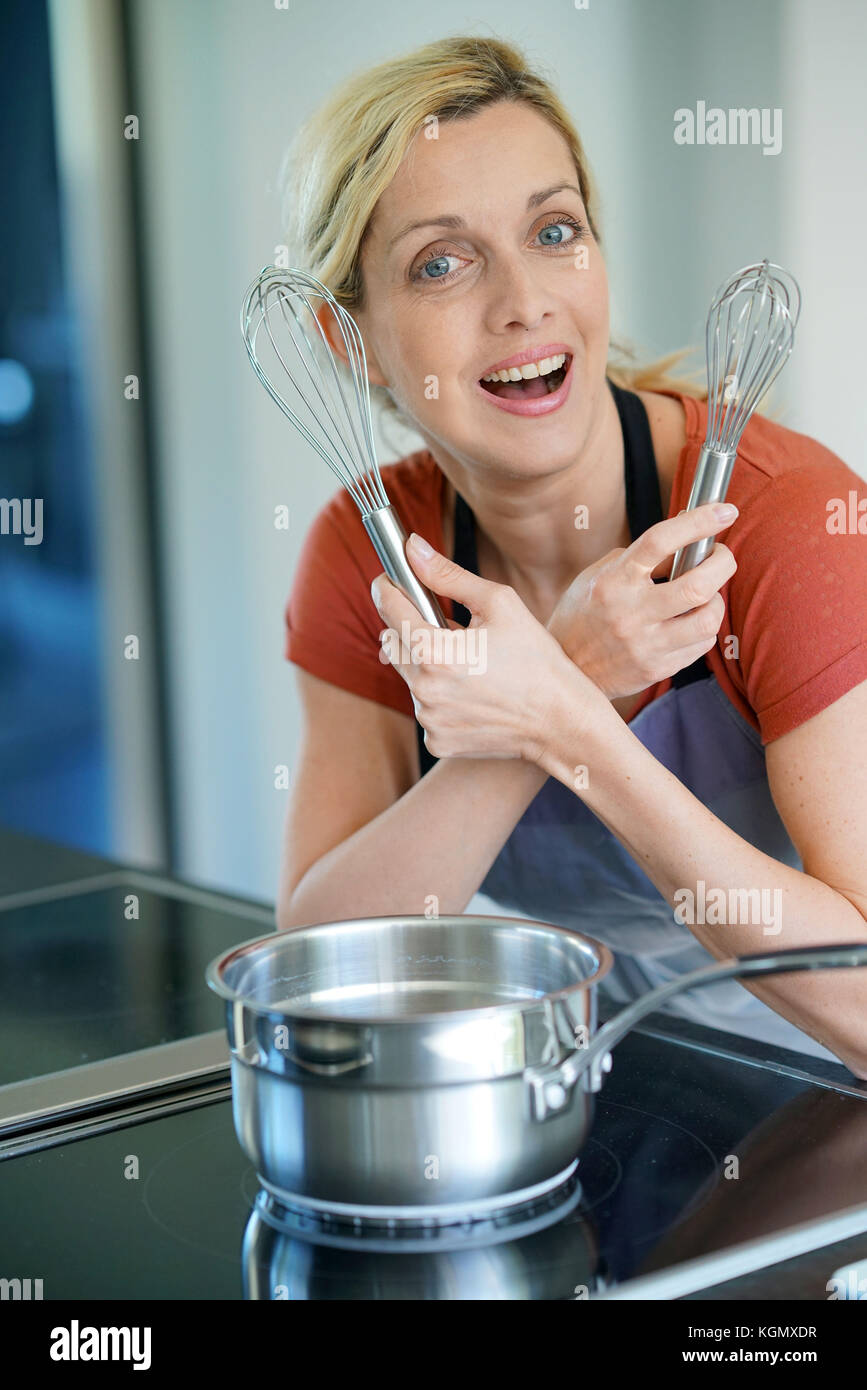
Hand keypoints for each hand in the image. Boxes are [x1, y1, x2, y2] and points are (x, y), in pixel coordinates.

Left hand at [370, 533, 600, 763]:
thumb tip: (412, 547)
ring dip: (428, 665)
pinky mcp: (437, 740)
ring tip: (470, 664)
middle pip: (392, 643)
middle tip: (450, 628)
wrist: (562, 721)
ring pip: (409, 677)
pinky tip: (473, 693)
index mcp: (433, 651)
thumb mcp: (499, 604)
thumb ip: (448, 575)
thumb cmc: (536, 659)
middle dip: (412, 630)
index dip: (388, 587)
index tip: (392, 579)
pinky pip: (426, 708)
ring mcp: (428, 719)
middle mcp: (423, 689)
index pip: (388, 607)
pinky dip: (441, 697)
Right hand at [547, 503, 738, 698]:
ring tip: (706, 594)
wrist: (567, 670)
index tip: (724, 511)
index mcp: (614, 580)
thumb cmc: (583, 616)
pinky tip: (691, 621)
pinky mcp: (657, 668)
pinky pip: (701, 644)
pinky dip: (704, 627)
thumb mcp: (598, 577)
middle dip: (723, 563)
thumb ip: (638, 559)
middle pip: (697, 585)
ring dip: (716, 600)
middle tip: (721, 556)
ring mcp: (645, 644)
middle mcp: (630, 612)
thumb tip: (687, 539)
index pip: (660, 541)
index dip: (698, 522)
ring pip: (707, 619)